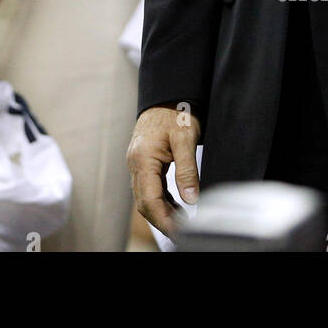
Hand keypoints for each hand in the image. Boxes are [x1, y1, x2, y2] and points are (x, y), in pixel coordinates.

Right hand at [127, 104, 201, 240]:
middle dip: (162, 221)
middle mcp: (135, 163)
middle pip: (144, 202)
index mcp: (142, 158)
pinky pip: (150, 187)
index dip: (164, 220)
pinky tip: (177, 208)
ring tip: (182, 225)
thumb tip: (191, 198)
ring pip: (145, 196)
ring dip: (162, 212)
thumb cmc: (175, 111)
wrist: (167, 94)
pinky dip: (162, 201)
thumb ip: (187, 169)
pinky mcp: (144, 162)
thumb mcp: (185, 138)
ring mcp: (138, 163)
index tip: (179, 232)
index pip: (149, 199)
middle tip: (182, 234)